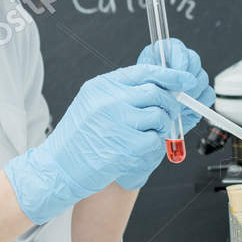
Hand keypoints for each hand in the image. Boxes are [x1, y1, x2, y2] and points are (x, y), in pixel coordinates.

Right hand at [3, 62, 208, 224]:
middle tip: (169, 114)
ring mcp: (117, 123)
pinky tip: (139, 149)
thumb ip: (120, 93)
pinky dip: (153, 146)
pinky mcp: (125, 147)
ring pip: (159, 116)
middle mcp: (109, 100)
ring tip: (149, 134)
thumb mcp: (91, 105)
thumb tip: (158, 87)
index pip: (145, 71)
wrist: (56, 169)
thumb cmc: (76, 140)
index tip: (185, 80)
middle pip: (156, 93)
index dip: (170, 75)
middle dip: (170, 104)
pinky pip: (154, 141)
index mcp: (102, 86)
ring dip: (162, 127)